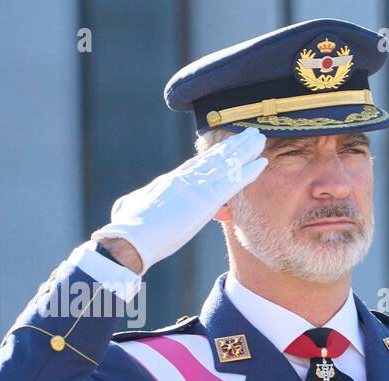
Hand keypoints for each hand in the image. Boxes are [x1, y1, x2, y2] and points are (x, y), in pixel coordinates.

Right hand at [91, 128, 267, 274]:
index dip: (214, 153)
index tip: (227, 144)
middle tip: (250, 133)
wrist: (129, 239)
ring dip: (246, 151)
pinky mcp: (204, 200)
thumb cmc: (127, 230)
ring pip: (226, 163)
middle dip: (233, 145)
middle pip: (215, 157)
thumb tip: (128, 205)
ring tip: (260, 138)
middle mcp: (184, 179)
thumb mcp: (131, 209)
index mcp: (170, 182)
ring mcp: (195, 187)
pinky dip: (248, 172)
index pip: (197, 164)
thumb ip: (137, 203)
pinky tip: (262, 163)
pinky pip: (232, 183)